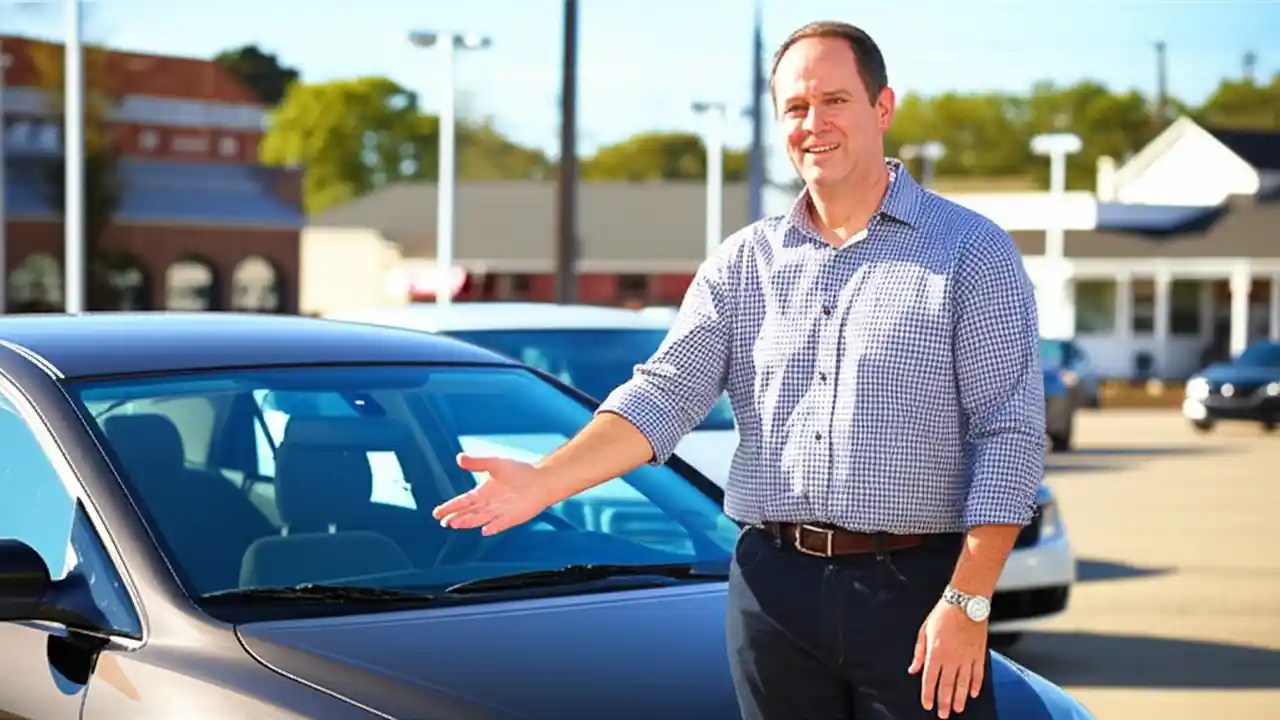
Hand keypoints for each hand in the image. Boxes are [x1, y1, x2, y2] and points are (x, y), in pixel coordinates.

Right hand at [431, 453, 554, 535]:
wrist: (541, 480)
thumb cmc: (519, 471)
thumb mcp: (495, 464)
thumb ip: (477, 463)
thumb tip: (459, 458)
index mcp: (482, 493)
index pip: (462, 502)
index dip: (450, 507)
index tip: (437, 512)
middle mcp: (488, 505)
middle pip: (467, 513)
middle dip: (455, 517)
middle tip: (443, 521)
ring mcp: (498, 513)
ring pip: (479, 519)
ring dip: (467, 522)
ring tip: (454, 524)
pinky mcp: (511, 519)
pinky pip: (499, 525)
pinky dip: (492, 527)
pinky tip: (484, 530)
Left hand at [908, 600, 987, 717]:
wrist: (965, 602)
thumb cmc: (943, 615)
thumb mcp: (924, 631)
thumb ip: (919, 653)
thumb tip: (913, 670)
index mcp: (935, 652)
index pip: (930, 680)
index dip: (928, 694)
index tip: (927, 705)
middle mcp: (951, 658)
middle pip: (947, 686)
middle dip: (944, 702)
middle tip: (943, 714)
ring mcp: (967, 657)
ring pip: (963, 684)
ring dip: (960, 698)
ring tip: (958, 709)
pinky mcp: (979, 654)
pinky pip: (978, 674)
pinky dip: (976, 685)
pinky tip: (973, 694)